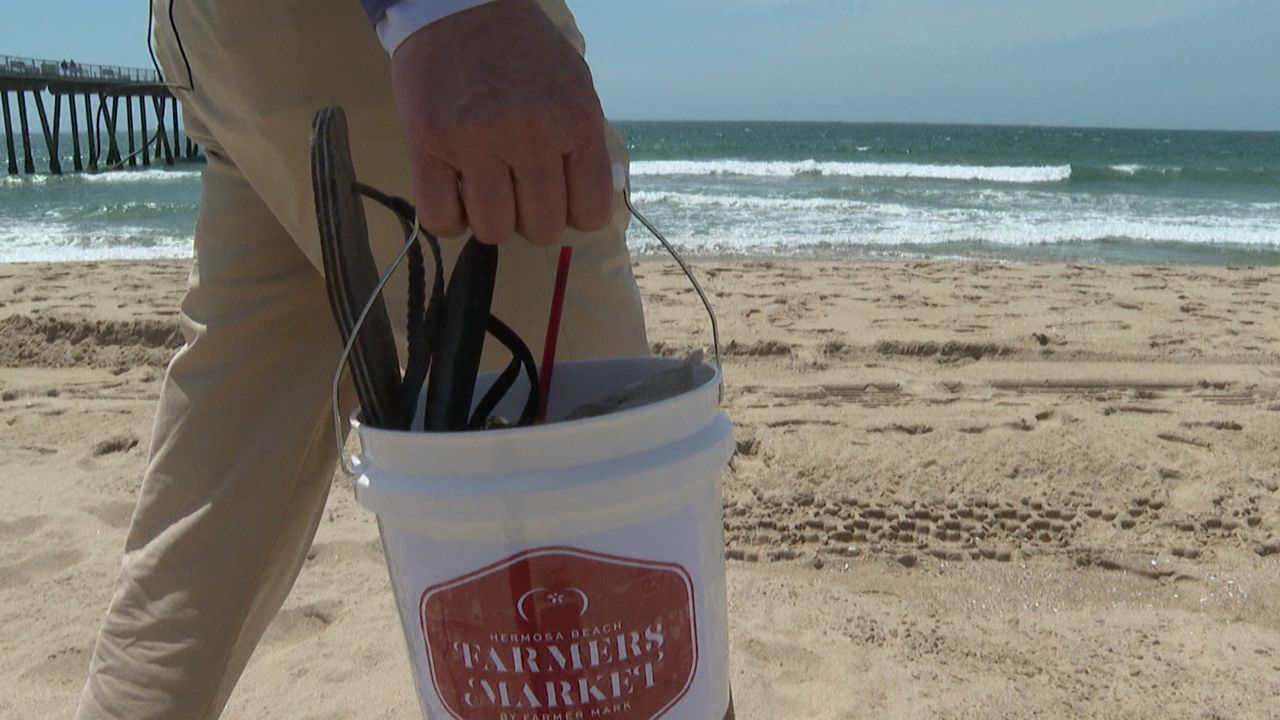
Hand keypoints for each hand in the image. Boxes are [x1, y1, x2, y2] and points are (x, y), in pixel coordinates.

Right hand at [390, 0, 613, 245]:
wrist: (459, 6)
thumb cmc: (522, 50)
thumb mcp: (573, 87)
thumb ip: (583, 145)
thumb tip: (587, 207)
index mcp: (575, 120)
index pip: (590, 212)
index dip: (574, 215)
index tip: (559, 198)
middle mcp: (531, 134)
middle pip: (541, 227)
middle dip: (531, 218)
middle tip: (517, 189)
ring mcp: (476, 141)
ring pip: (493, 230)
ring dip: (490, 219)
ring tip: (484, 188)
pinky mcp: (429, 144)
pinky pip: (440, 218)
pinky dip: (449, 219)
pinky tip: (454, 194)